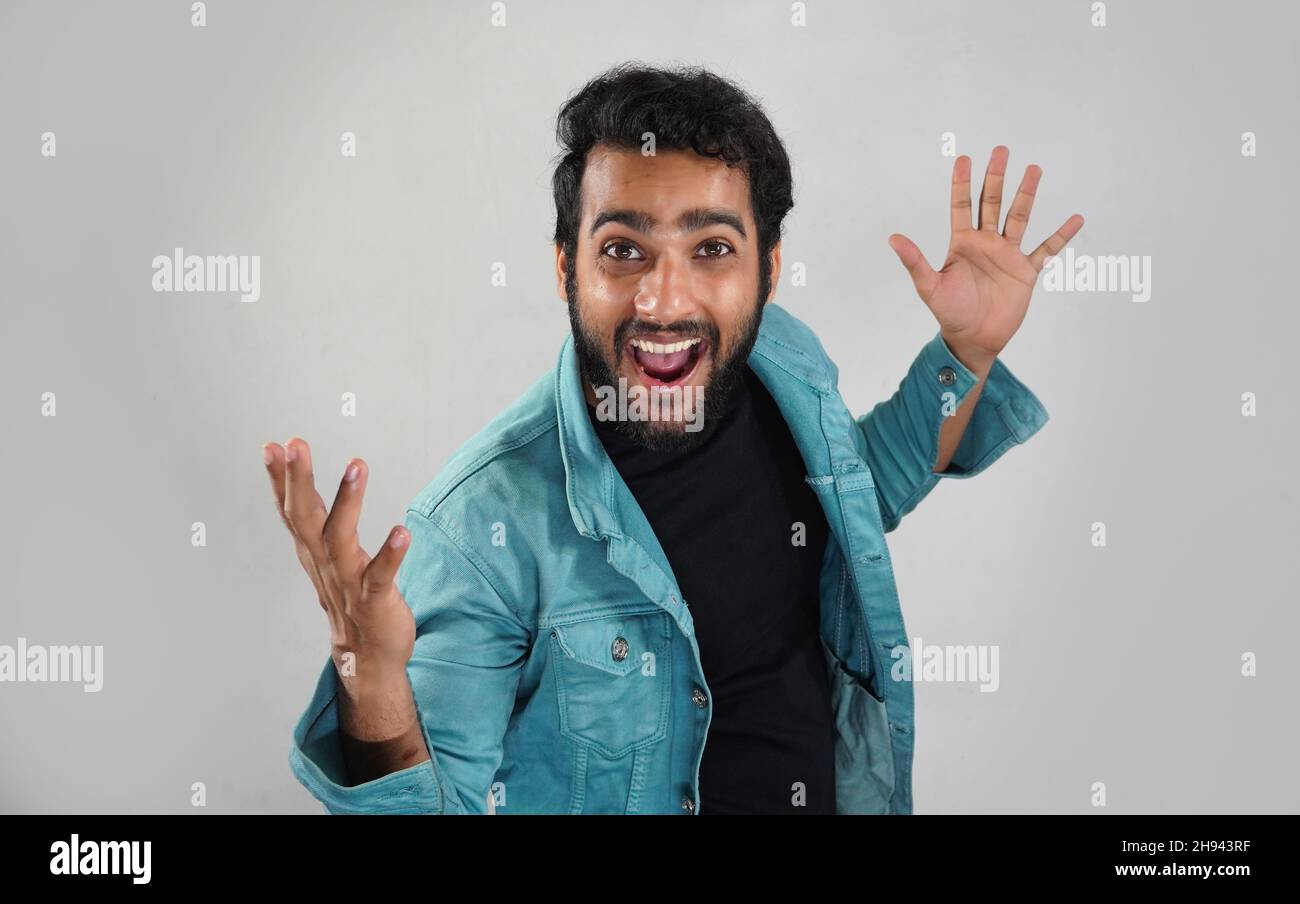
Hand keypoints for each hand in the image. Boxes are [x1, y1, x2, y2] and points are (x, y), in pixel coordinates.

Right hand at [263, 438, 416, 738]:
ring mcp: (348, 582)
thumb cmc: (350, 597)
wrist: (367, 658)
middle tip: (295, 444)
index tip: (271, 446)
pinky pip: (381, 575)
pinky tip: (401, 531)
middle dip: (299, 480)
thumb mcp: (326, 555)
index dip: (279, 479)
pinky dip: (390, 554)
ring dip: (348, 502)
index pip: (291, 510)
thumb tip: (296, 483)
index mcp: (313, 551)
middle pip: (306, 517)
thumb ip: (314, 519)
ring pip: (340, 539)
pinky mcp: (375, 601)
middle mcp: (325, 563)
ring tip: (357, 465)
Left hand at [888, 146, 1082, 368]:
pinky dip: (1061, 236)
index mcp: (962, 243)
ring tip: (1034, 169)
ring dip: (1026, 194)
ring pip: (1018, 217)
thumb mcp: (929, 286)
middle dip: (996, 177)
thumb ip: (914, 261)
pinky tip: (1075, 219)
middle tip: (1001, 150)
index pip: (962, 205)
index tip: (964, 158)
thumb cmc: (949, 312)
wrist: (973, 338)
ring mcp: (1007, 254)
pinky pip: (1047, 250)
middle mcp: (986, 243)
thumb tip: (893, 239)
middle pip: (991, 203)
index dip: (962, 182)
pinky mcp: (1026, 271)